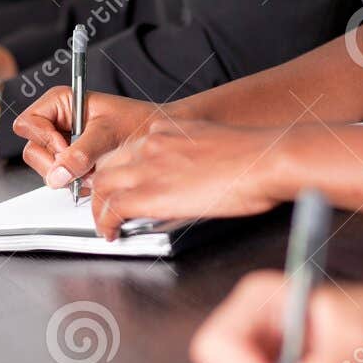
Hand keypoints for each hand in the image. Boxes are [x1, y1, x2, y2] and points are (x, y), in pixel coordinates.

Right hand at [13, 87, 163, 185]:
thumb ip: (81, 153)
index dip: (44, 139)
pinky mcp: (69, 162)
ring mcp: (61, 144)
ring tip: (95, 168)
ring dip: (69, 175)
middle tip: (82, 166)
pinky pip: (61, 180)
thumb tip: (57, 175)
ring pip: (45, 169)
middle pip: (32, 150)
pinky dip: (77, 182)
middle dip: (56, 163)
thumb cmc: (136, 123)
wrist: (155, 137)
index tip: (66, 149)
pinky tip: (95, 174)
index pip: (27, 123)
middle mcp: (56, 123)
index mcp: (60, 102)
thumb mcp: (108, 134)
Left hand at [89, 121, 288, 238]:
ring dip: (100, 209)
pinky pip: (112, 209)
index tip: (120, 186)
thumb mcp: (211, 144)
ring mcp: (147, 167)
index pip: (125, 150)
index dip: (118, 172)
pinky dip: (105, 223)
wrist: (263, 159)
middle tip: (105, 208)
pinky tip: (111, 233)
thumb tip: (187, 179)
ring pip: (103, 188)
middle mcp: (150, 144)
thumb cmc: (251, 156)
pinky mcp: (149, 193)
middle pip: (107, 167)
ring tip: (106, 225)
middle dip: (102, 190)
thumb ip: (189, 156)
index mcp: (165, 129)